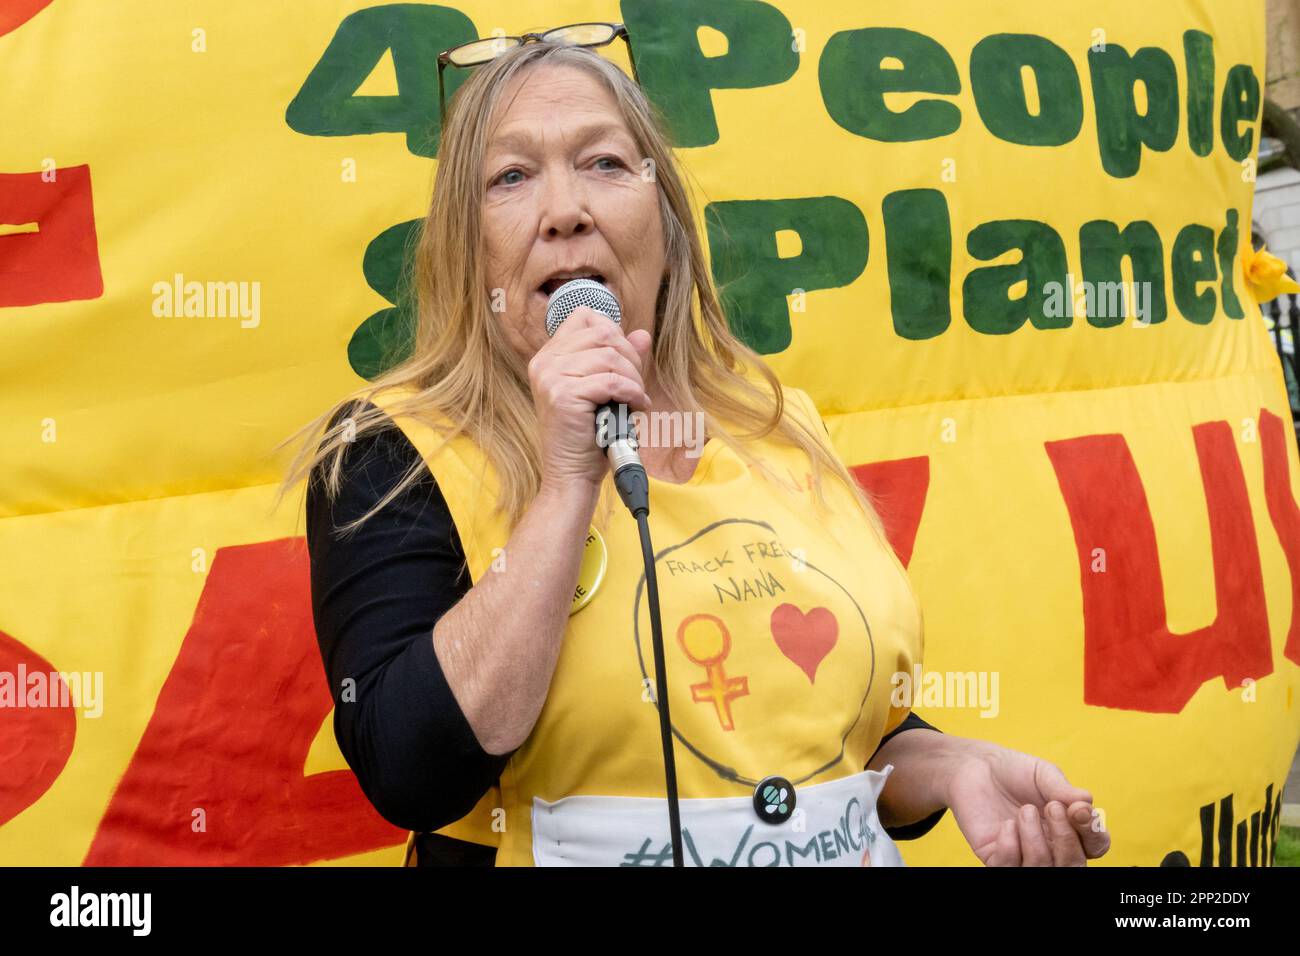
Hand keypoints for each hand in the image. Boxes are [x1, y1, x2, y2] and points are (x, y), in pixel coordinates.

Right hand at [527, 308, 652, 490]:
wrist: (572, 474)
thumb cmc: (589, 435)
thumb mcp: (606, 390)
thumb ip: (620, 360)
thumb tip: (641, 334)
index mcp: (549, 356)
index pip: (584, 316)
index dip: (613, 333)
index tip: (624, 362)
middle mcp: (545, 362)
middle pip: (602, 332)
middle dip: (630, 357)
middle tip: (636, 385)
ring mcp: (550, 377)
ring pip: (610, 356)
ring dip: (633, 378)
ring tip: (636, 399)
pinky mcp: (563, 395)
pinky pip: (612, 381)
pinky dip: (632, 393)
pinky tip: (636, 407)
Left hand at [941, 740, 1110, 865]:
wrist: (975, 766)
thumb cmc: (1014, 771)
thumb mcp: (1044, 775)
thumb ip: (1064, 790)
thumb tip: (1088, 801)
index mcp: (1070, 828)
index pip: (1095, 846)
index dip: (1093, 833)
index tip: (1079, 809)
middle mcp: (1051, 847)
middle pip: (1074, 866)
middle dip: (1067, 839)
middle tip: (1051, 807)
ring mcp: (1024, 856)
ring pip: (1042, 870)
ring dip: (1036, 840)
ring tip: (1024, 810)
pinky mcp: (996, 858)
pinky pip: (1008, 868)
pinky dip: (1010, 846)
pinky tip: (1006, 824)